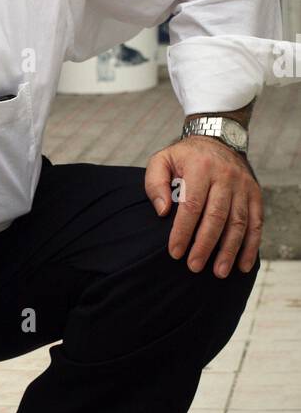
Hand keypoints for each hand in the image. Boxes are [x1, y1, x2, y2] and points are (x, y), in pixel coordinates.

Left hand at [144, 135, 261, 277]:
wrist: (217, 139)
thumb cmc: (184, 158)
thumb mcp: (162, 161)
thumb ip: (155, 184)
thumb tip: (162, 212)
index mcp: (201, 168)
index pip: (192, 205)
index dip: (183, 231)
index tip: (175, 253)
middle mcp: (226, 177)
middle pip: (217, 216)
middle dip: (205, 245)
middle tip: (194, 267)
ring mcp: (243, 186)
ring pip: (239, 222)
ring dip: (229, 250)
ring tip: (218, 272)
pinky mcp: (255, 194)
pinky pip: (256, 222)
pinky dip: (251, 246)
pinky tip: (242, 265)